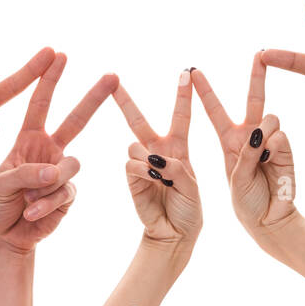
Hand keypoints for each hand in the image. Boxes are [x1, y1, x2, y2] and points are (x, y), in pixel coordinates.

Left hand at [0, 54, 118, 253]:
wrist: (3, 235)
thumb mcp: (1, 184)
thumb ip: (27, 174)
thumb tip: (57, 172)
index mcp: (28, 139)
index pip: (40, 104)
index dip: (48, 80)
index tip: (58, 54)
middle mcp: (48, 151)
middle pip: (76, 120)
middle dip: (93, 97)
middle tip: (112, 75)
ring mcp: (61, 172)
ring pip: (70, 165)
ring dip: (47, 183)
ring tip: (27, 200)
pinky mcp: (68, 194)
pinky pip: (65, 193)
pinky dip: (47, 204)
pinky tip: (31, 213)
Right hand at [113, 69, 201, 249]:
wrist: (175, 233)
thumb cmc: (189, 210)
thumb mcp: (193, 186)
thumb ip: (176, 168)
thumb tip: (152, 158)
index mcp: (179, 148)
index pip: (181, 116)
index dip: (183, 94)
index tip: (186, 72)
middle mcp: (157, 151)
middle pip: (138, 120)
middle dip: (125, 101)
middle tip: (112, 81)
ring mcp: (142, 164)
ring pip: (135, 144)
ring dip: (150, 158)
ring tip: (164, 177)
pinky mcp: (130, 177)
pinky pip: (132, 162)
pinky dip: (144, 170)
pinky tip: (155, 180)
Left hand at [192, 56, 296, 244]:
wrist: (268, 220)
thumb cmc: (245, 202)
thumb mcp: (235, 178)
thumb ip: (246, 154)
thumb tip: (265, 132)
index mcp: (228, 141)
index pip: (214, 110)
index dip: (203, 91)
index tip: (193, 70)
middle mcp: (250, 135)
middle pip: (253, 100)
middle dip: (257, 76)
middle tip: (260, 53)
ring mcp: (270, 140)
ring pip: (269, 118)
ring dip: (261, 134)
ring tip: (258, 160)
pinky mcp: (287, 148)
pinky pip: (279, 136)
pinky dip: (273, 149)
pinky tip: (270, 165)